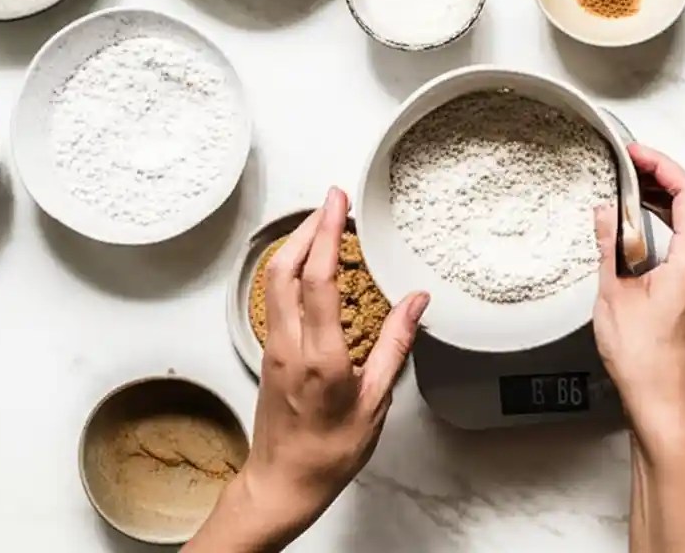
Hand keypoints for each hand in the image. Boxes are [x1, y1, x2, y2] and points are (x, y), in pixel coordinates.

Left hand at [186, 188, 429, 551]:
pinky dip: (292, 270)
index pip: (319, 279)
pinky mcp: (268, 351)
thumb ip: (395, 344)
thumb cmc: (328, 452)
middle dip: (308, 227)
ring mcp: (272, 346)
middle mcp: (288, 345)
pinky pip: (274, 297)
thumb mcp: (376, 400)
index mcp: (319, 356)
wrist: (282, 482)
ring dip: (296, 245)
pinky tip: (311, 267)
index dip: (327, 233)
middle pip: (285, 268)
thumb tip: (416, 301)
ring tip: (323, 224)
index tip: (338, 202)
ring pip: (274, 280)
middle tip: (332, 201)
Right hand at [592, 143, 684, 439]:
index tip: (636, 155)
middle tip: (637, 166)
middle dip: (672, 174)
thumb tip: (604, 214)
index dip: (664, 165)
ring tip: (637, 189)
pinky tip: (647, 225)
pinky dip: (677, 220)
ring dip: (675, 197)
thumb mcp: (614, 297)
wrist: (665, 405)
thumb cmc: (645, 363)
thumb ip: (610, 248)